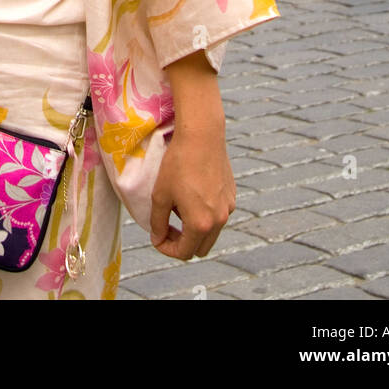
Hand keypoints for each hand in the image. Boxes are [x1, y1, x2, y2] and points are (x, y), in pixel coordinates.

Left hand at [150, 126, 235, 259]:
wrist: (202, 135)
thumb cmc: (178, 164)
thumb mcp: (160, 195)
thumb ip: (158, 222)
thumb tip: (158, 238)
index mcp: (201, 224)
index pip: (184, 252)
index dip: (166, 249)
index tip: (157, 237)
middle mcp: (219, 220)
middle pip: (201, 248)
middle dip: (182, 243)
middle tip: (167, 228)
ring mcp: (228, 207)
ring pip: (211, 232)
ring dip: (194, 229)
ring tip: (179, 208)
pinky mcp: (231, 195)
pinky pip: (218, 214)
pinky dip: (205, 214)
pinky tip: (193, 194)